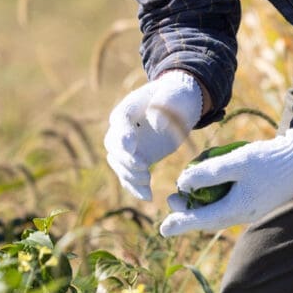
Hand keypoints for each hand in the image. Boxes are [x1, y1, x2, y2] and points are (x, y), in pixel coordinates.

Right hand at [103, 71, 203, 200]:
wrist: (179, 104)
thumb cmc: (177, 96)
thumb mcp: (176, 96)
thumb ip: (167, 105)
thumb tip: (158, 124)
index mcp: (130, 107)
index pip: (119, 120)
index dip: (122, 134)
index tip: (131, 146)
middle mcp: (123, 127)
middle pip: (112, 145)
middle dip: (125, 159)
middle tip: (144, 168)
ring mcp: (128, 145)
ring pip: (118, 163)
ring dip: (129, 175)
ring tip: (147, 181)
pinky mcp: (137, 158)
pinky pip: (129, 175)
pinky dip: (135, 187)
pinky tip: (148, 196)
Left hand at [159, 116, 292, 236]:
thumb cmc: (269, 160)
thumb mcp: (237, 161)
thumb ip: (209, 173)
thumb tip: (183, 183)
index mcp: (238, 209)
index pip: (202, 220)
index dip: (180, 223)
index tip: (162, 229)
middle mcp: (244, 214)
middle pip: (208, 219)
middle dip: (187, 212)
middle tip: (170, 200)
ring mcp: (251, 208)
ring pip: (219, 211)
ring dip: (200, 203)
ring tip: (184, 190)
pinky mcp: (256, 200)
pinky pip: (229, 204)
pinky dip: (215, 196)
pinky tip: (209, 182)